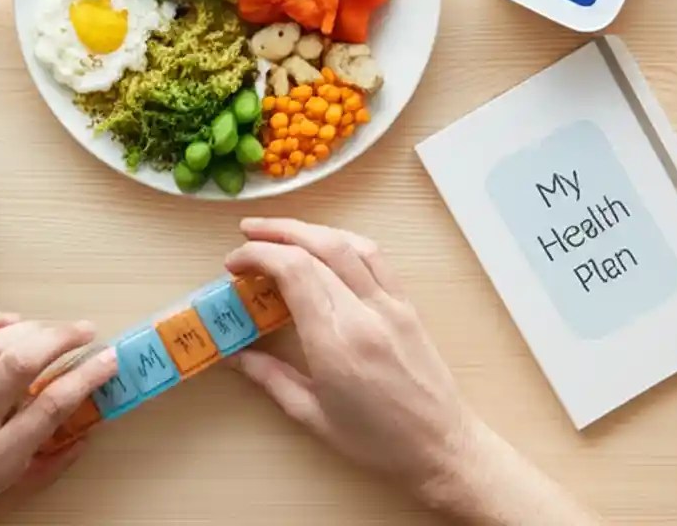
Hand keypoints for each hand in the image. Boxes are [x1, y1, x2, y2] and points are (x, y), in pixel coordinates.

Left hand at [0, 309, 117, 525]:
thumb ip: (40, 471)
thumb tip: (78, 441)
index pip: (51, 407)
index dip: (86, 379)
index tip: (107, 361)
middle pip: (24, 364)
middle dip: (62, 339)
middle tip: (86, 331)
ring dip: (29, 327)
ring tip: (52, 325)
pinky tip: (4, 318)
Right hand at [225, 218, 471, 501]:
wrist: (442, 446)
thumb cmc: (377, 441)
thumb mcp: (312, 416)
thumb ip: (269, 378)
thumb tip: (234, 355)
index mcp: (335, 343)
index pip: (293, 272)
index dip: (258, 256)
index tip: (233, 264)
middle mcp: (364, 314)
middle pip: (316, 250)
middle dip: (274, 235)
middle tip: (245, 235)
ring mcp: (390, 305)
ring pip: (347, 243)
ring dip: (308, 229)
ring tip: (278, 230)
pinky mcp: (407, 305)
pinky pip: (375, 257)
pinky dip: (343, 240)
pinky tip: (324, 243)